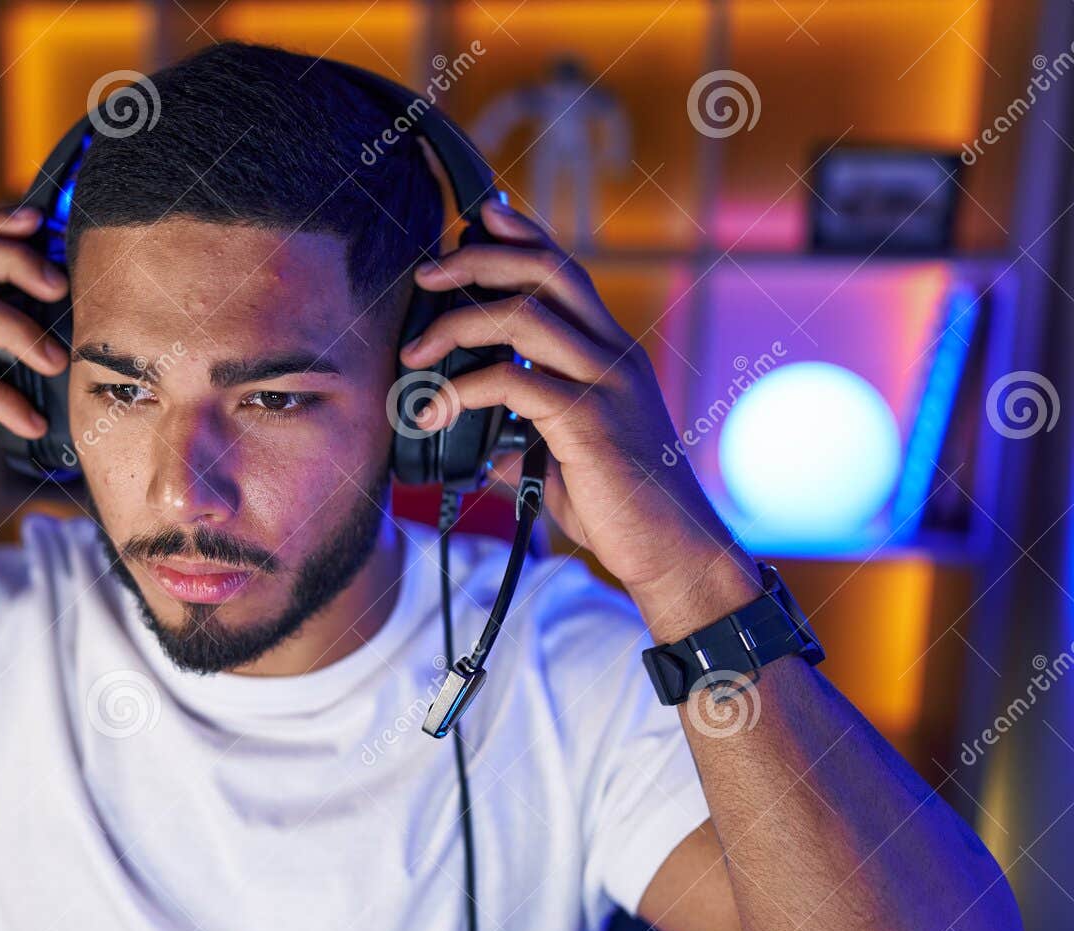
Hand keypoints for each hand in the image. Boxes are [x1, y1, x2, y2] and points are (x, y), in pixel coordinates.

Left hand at [400, 197, 761, 639]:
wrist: (674, 552)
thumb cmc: (624, 509)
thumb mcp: (569, 465)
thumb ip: (528, 445)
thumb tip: (486, 452)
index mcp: (611, 353)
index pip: (566, 270)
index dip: (522, 236)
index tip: (477, 219)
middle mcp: (613, 355)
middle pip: (545, 271)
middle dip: (478, 259)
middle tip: (426, 275)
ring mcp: (605, 384)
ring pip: (524, 315)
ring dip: (456, 324)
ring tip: (414, 352)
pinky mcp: (589, 422)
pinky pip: (515, 381)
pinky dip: (463, 390)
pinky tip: (434, 412)